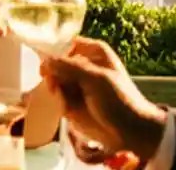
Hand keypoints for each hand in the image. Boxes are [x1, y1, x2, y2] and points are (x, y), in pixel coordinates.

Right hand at [39, 38, 166, 161]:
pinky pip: (60, 99)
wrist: (130, 131)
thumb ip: (69, 67)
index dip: (55, 53)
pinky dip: (62, 105)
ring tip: (67, 103)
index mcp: (94, 52)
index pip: (67, 45)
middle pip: (57, 64)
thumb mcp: (96, 79)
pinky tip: (70, 112)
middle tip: (55, 87)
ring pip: (56, 82)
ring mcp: (79, 85)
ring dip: (58, 93)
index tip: (46, 65)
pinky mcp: (75, 102)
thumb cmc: (119, 100)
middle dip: (54, 76)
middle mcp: (85, 66)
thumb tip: (45, 60)